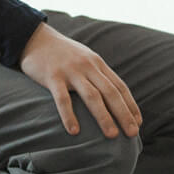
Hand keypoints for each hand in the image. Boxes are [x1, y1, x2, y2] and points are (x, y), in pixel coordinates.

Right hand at [20, 22, 141, 137]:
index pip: (119, 86)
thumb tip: (114, 98)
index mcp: (98, 64)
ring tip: (111, 135)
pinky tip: (74, 131)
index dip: (130, 105)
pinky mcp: (52, 76)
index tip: (138, 123)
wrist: (35, 38)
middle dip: (123, 114)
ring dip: (103, 117)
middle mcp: (87, 66)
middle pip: (110, 92)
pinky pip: (62, 99)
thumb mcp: (85, 59)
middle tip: (132, 134)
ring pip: (92, 96)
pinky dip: (69, 115)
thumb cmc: (63, 54)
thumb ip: (98, 75)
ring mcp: (70, 71)